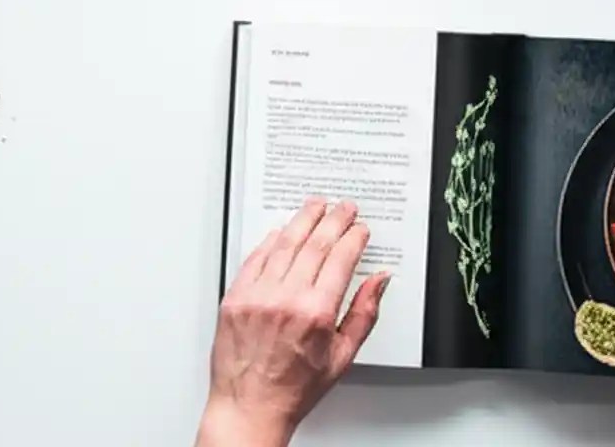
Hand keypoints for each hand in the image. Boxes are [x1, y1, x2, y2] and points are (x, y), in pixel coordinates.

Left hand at [196, 198, 389, 446]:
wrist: (250, 407)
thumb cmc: (293, 389)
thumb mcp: (342, 357)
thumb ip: (364, 313)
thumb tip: (379, 281)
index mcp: (316, 314)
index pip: (340, 259)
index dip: (353, 238)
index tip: (360, 230)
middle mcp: (285, 300)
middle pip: (315, 244)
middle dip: (334, 220)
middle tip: (344, 208)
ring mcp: (257, 296)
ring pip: (284, 244)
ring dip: (303, 220)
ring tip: (315, 207)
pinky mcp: (234, 298)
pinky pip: (255, 258)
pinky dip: (270, 241)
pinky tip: (281, 231)